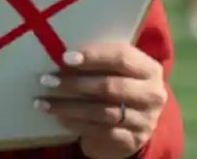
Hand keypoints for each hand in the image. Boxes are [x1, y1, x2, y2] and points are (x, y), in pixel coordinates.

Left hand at [34, 42, 166, 158]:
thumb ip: (100, 61)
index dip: (93, 56)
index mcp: (150, 69)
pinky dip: (77, 124)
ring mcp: (144, 120)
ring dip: (69, 106)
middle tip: (47, 80)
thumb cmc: (120, 85)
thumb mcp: (118, 70)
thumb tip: (62, 56)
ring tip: (44, 102)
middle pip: (110, 86)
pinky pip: (101, 132)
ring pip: (102, 112)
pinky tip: (60, 118)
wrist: (135, 123)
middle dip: (75, 83)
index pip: (122, 57)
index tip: (65, 58)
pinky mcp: (132, 141)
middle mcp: (152, 94)